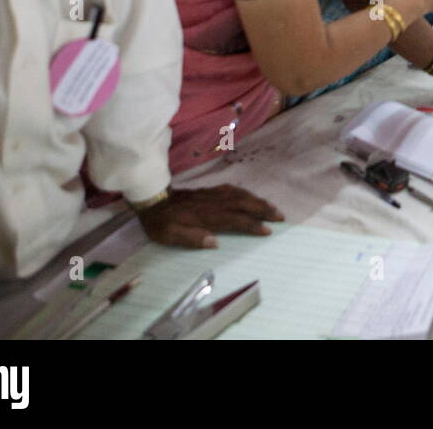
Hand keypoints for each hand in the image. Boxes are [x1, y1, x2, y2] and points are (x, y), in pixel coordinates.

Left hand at [137, 184, 283, 248]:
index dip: (252, 225)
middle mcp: (214, 203)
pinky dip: (246, 193)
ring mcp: (213, 195)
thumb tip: (215, 242)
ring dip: (258, 201)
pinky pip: (233, 189)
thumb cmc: (161, 222)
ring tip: (273, 207)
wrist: (152, 199)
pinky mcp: (211, 190)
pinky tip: (251, 197)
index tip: (268, 230)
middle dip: (264, 210)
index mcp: (206, 216)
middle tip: (281, 216)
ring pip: (241, 195)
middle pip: (244, 204)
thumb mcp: (170, 235)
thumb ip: (192, 238)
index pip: (235, 220)